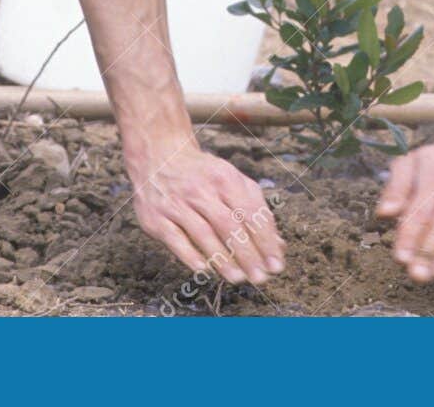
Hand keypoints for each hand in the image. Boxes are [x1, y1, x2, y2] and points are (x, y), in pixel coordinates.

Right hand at [128, 143, 284, 284]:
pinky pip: (175, 240)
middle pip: (229, 225)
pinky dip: (190, 256)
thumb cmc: (203, 175)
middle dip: (247, 255)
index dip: (265, 241)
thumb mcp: (231, 180)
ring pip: (203, 234)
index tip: (276, 264)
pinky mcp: (156, 217)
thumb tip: (277, 245)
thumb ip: (255, 209)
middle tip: (260, 278)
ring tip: (238, 278)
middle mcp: (201, 190)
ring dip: (222, 260)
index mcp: (225, 178)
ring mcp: (177, 203)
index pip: (250, 213)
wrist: (158, 156)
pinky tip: (205, 270)